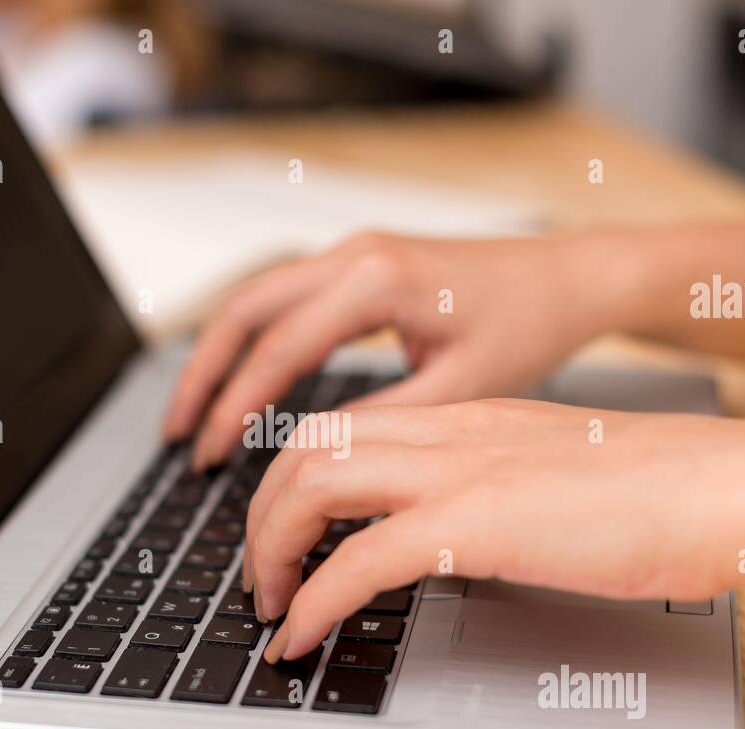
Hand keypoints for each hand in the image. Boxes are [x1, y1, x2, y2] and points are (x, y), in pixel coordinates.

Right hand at [163, 232, 612, 469]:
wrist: (568, 278)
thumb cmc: (528, 326)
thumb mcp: (458, 389)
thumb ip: (381, 419)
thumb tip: (317, 459)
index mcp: (377, 280)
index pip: (280, 349)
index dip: (237, 407)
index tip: (210, 454)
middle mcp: (355, 254)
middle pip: (244, 310)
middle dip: (202, 375)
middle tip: (177, 435)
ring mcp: (353, 253)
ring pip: (256, 300)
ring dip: (219, 355)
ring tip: (193, 414)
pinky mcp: (359, 264)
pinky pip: (284, 299)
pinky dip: (252, 342)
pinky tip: (243, 383)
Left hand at [249, 399, 744, 661]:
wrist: (727, 485)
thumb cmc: (662, 490)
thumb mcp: (550, 478)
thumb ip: (489, 493)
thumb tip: (448, 539)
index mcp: (463, 420)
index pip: (341, 429)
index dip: (291, 481)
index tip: (284, 534)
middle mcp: (446, 434)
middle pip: (305, 448)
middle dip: (261, 514)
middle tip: (260, 574)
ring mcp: (456, 471)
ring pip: (311, 487)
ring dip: (270, 550)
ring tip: (270, 606)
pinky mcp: (473, 522)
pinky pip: (357, 562)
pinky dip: (312, 603)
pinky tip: (301, 638)